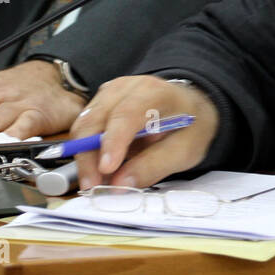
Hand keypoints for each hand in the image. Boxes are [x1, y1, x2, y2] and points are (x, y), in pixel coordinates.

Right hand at [71, 76, 219, 190]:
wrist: (191, 106)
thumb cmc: (190, 126)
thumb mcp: (186, 150)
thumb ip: (154, 166)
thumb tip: (118, 185)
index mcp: (155, 93)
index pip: (126, 114)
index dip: (113, 142)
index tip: (106, 169)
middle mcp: (127, 87)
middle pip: (96, 119)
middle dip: (89, 157)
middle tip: (92, 187)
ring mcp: (110, 92)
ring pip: (84, 124)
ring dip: (84, 156)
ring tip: (95, 182)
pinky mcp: (101, 102)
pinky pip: (85, 127)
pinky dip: (86, 150)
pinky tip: (98, 169)